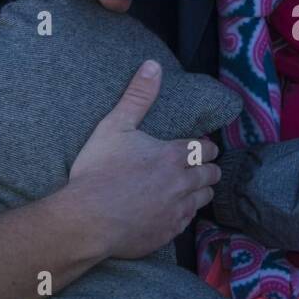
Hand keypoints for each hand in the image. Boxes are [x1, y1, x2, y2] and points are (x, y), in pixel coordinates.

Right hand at [60, 60, 220, 259]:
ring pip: (203, 199)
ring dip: (201, 191)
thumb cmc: (99, 171)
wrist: (87, 219)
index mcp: (173, 156)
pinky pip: (187, 222)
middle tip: (204, 167)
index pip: (204, 149)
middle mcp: (182, 184)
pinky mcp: (167, 233)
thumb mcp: (115, 126)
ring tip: (195, 188)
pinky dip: (185, 214)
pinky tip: (176, 212)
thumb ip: (138, 96)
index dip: (206, 147)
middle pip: (210, 175)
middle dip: (209, 169)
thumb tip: (153, 66)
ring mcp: (176, 211)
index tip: (204, 147)